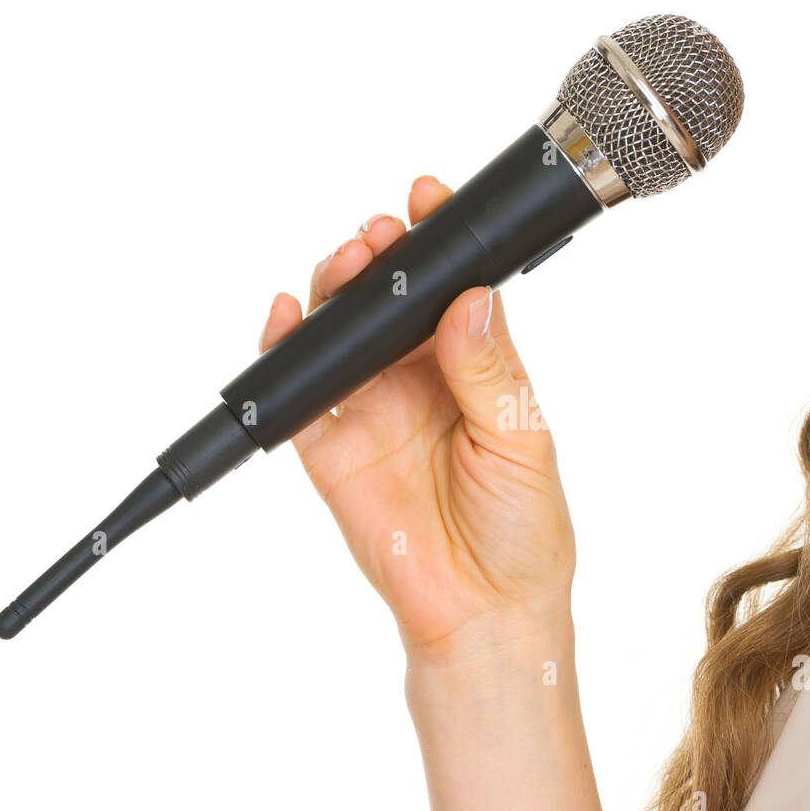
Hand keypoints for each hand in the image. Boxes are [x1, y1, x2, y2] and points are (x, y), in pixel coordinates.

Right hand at [259, 176, 575, 658]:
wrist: (482, 612)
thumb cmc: (523, 532)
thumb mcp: (521, 441)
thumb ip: (490, 370)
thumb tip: (473, 300)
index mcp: (472, 370)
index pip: (448, 290)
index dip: (436, 243)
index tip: (428, 199)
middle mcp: (418, 380)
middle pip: (385, 299)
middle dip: (379, 255)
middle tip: (381, 234)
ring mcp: (371, 410)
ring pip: (339, 332)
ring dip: (335, 289)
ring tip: (346, 261)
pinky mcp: (330, 447)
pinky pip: (298, 391)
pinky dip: (286, 348)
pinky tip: (288, 312)